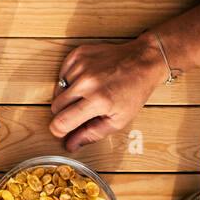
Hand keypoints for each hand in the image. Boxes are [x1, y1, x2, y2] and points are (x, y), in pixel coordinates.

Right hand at [49, 35, 167, 149]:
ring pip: (58, 90)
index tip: (63, 131)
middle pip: (56, 107)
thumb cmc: (134, 91)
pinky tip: (83, 81)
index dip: (58, 130)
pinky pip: (62, 74)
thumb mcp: (118, 120)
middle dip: (65, 113)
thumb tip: (70, 145)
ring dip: (68, 95)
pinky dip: (69, 80)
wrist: (143, 61)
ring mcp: (81, 66)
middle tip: (82, 111)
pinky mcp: (78, 54)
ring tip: (87, 93)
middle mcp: (87, 82)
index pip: (61, 122)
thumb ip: (92, 134)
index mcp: (97, 101)